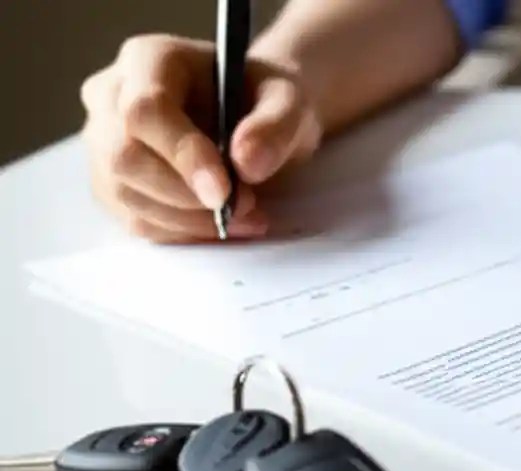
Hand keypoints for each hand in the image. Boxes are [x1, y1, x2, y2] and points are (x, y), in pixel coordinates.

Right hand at [80, 34, 323, 241]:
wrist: (254, 119)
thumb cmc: (263, 100)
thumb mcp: (287, 101)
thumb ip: (275, 125)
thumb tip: (246, 163)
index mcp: (148, 59)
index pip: (145, 110)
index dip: (182, 155)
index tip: (224, 191)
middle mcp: (111, 96)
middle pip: (124, 157)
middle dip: (187, 196)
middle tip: (245, 205)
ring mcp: (103, 142)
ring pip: (126, 195)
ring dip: (190, 220)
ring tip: (245, 216)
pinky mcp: (111, 183)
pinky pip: (135, 220)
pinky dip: (183, 232)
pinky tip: (222, 226)